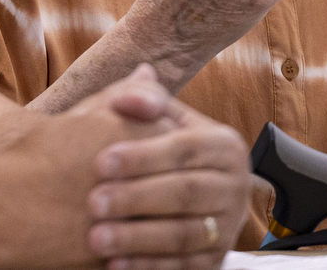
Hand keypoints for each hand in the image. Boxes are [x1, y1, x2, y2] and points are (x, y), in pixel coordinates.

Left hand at [86, 95, 250, 269]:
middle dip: (135, 199)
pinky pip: (184, 266)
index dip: (142, 156)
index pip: (183, 149)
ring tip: (96, 238)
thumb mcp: (161, 116)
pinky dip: (150, 267)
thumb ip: (147, 96)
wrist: (180, 188)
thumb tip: (140, 75)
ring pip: (184, 235)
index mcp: (224, 145)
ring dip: (138, 239)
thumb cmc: (159, 144)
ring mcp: (229, 226)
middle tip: (92, 203)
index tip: (100, 162)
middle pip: (184, 193)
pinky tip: (115, 266)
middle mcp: (235, 186)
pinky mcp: (216, 259)